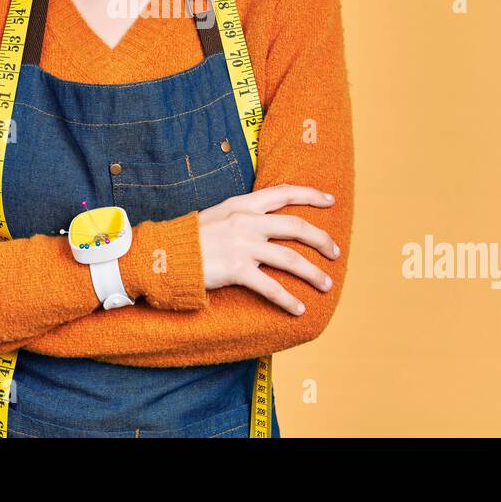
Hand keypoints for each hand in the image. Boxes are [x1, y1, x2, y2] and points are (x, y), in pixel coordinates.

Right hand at [197, 184, 339, 315]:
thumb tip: (266, 222)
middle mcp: (246, 221)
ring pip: (290, 259)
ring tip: (326, 285)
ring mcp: (242, 246)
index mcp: (243, 205)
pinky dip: (288, 299)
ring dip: (313, 273)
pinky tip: (299, 309)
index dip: (310, 195)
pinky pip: (271, 287)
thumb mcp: (219, 215)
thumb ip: (243, 215)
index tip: (330, 200)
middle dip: (321, 240)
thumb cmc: (190, 238)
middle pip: (296, 227)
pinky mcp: (236, 270)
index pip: (283, 193)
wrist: (164, 254)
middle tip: (335, 252)